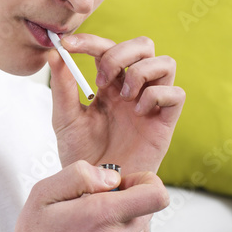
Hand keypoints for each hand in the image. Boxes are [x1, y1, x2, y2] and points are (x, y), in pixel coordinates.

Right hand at [0, 161, 168, 231]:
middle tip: (91, 211)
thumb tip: (113, 179)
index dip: (148, 183)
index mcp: (101, 215)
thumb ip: (81, 174)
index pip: (157, 195)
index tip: (128, 184)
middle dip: (125, 205)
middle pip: (145, 212)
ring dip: (118, 229)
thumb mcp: (43, 194)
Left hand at [47, 33, 184, 174]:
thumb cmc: (81, 156)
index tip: (68, 44)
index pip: (107, 48)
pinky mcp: (164, 123)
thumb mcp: (65, 119)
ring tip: (123, 98)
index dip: (90, 40)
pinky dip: (156, 96)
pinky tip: (138, 113)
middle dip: (121, 53)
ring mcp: (150, 104)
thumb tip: (54, 53)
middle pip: (144, 45)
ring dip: (140, 73)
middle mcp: (132, 89)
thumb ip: (62, 87)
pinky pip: (176, 93)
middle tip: (102, 81)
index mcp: (108, 84)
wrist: (95, 190)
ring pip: (165, 63)